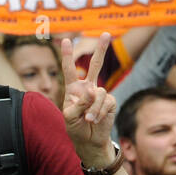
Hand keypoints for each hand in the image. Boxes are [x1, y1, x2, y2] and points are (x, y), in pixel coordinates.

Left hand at [60, 32, 117, 166]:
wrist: (89, 141)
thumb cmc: (76, 128)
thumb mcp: (70, 116)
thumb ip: (79, 103)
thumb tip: (93, 91)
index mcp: (74, 89)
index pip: (70, 69)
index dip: (67, 55)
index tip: (65, 40)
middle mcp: (88, 88)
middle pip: (95, 65)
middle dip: (101, 50)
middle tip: (106, 33)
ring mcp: (100, 94)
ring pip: (98, 93)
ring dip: (93, 108)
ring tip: (88, 120)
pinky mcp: (110, 102)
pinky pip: (106, 102)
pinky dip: (100, 112)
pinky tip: (96, 120)